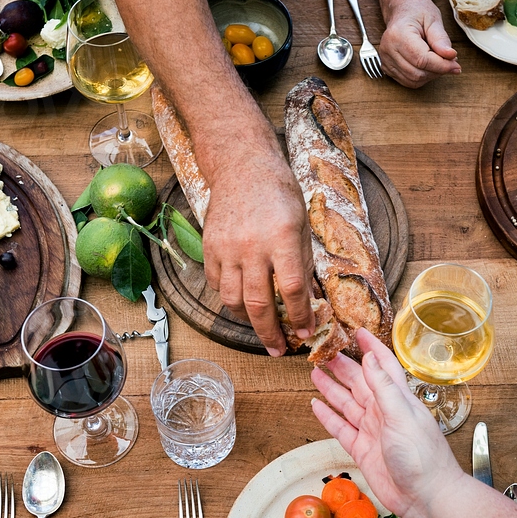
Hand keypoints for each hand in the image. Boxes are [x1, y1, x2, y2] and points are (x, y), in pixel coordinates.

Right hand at [202, 143, 313, 355]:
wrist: (242, 167)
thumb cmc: (279, 194)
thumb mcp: (302, 225)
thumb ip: (302, 262)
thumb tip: (306, 300)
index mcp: (283, 239)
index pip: (292, 290)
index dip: (301, 316)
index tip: (306, 333)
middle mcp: (253, 246)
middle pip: (259, 303)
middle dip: (270, 333)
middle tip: (278, 350)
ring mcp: (227, 248)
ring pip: (234, 300)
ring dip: (248, 320)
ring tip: (261, 327)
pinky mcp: (210, 248)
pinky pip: (219, 285)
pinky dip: (231, 298)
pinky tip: (242, 299)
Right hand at [310, 328, 462, 517]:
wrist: (426, 497)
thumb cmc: (423, 458)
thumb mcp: (402, 416)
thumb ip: (384, 388)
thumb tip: (371, 358)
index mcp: (398, 399)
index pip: (383, 366)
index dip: (371, 348)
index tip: (358, 331)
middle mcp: (384, 412)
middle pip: (359, 382)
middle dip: (343, 366)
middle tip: (324, 351)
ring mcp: (372, 431)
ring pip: (347, 403)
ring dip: (332, 388)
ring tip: (315, 373)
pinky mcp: (362, 450)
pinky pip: (341, 428)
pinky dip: (328, 417)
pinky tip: (316, 406)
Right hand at [378, 0, 461, 88]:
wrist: (402, 10)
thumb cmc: (418, 12)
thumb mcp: (433, 20)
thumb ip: (441, 39)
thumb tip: (451, 56)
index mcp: (398, 35)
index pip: (422, 60)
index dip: (442, 65)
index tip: (456, 65)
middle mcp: (388, 49)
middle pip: (417, 73)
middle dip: (438, 71)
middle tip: (451, 62)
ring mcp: (385, 60)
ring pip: (413, 80)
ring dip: (431, 75)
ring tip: (439, 62)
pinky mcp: (387, 67)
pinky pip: (408, 81)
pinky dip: (422, 77)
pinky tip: (429, 66)